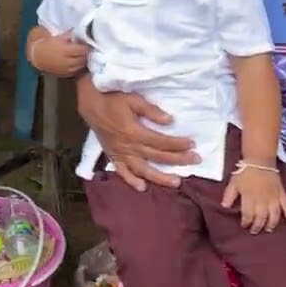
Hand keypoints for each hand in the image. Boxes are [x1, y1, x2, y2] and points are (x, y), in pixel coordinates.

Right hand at [30, 31, 88, 77]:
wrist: (38, 56)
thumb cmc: (48, 44)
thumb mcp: (59, 37)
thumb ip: (70, 35)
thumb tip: (80, 31)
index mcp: (65, 50)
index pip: (83, 49)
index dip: (87, 46)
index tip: (88, 43)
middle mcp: (67, 61)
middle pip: (83, 58)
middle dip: (86, 53)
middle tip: (87, 49)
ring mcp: (66, 69)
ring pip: (81, 65)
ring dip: (83, 60)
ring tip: (83, 55)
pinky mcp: (65, 74)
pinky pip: (76, 71)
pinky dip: (79, 67)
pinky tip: (78, 62)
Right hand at [76, 78, 199, 190]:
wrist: (90, 104)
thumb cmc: (113, 99)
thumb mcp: (133, 99)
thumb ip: (151, 111)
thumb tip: (169, 121)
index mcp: (134, 132)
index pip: (161, 141)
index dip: (178, 143)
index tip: (192, 144)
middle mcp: (129, 146)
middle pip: (157, 156)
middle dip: (178, 159)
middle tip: (195, 160)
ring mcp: (120, 154)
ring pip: (142, 169)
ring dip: (160, 177)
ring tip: (176, 182)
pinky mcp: (113, 156)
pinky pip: (122, 172)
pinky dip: (131, 180)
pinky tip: (142, 187)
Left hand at [221, 164, 285, 233]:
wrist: (259, 160)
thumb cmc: (245, 172)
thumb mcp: (233, 183)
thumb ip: (229, 195)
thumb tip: (224, 207)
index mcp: (250, 198)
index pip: (248, 215)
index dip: (246, 222)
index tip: (244, 226)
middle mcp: (262, 200)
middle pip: (261, 218)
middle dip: (258, 226)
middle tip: (255, 231)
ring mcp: (274, 197)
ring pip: (274, 215)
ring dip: (272, 224)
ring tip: (269, 229)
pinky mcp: (281, 193)